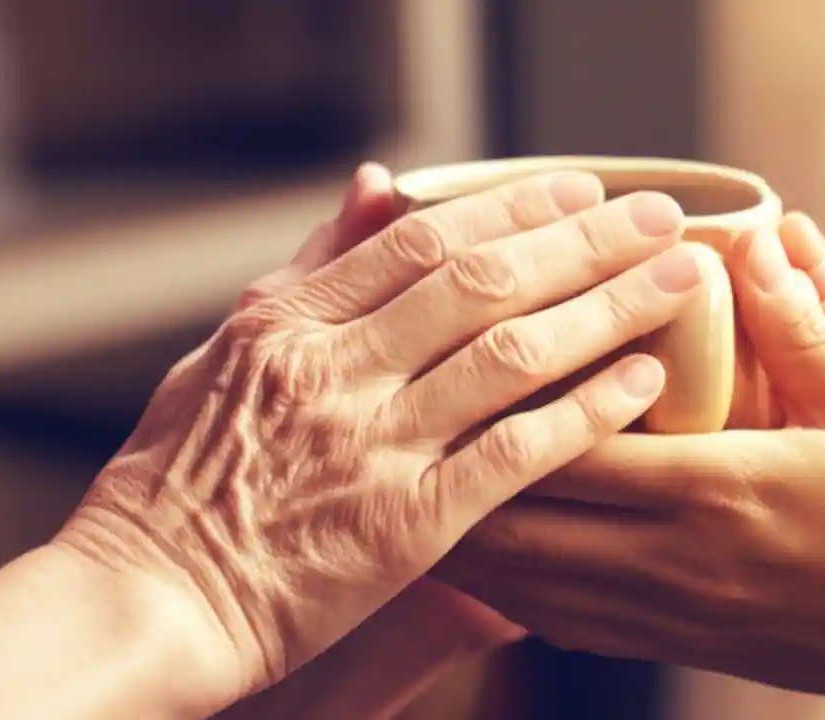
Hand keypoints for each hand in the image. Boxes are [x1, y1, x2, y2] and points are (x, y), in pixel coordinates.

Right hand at [53, 167, 709, 713]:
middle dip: (583, 242)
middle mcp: (336, 373)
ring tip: (675, 281)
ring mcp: (375, 446)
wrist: (149, 599)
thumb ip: (310, 268)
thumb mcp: (228, 350)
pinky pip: (516, 455)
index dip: (512, 207)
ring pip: (512, 356)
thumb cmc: (181, 479)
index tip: (579, 188)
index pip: (422, 241)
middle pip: (484, 283)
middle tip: (656, 219)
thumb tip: (378, 188)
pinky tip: (643, 383)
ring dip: (605, 310)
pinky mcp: (409, 524)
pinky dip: (585, 413)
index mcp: (290, 325)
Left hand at [438, 218, 824, 709]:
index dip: (501, 414)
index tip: (449, 376)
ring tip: (419, 505)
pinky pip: (575, 630)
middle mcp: (680, 560)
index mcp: (719, 491)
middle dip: (455, 487)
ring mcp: (676, 615)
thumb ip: (803, 326)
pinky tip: (495, 573)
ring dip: (472, 549)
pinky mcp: (685, 646)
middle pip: (527, 529)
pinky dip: (520, 599)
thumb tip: (761, 245)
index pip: (574, 449)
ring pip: (534, 591)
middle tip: (400, 443)